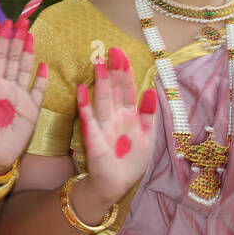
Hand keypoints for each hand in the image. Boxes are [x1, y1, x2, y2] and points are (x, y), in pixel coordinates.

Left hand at [0, 18, 48, 176]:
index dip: (2, 41)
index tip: (6, 24)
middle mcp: (6, 89)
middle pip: (13, 59)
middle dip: (17, 39)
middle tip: (22, 20)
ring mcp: (20, 99)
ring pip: (25, 70)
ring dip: (28, 53)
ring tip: (31, 34)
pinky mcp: (32, 111)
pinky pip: (38, 91)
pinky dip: (41, 79)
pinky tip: (43, 66)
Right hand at [76, 47, 158, 203]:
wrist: (116, 184)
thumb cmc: (131, 161)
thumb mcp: (148, 136)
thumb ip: (150, 114)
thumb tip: (152, 90)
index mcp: (130, 115)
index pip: (127, 88)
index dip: (126, 71)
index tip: (122, 53)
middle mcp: (115, 116)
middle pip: (114, 89)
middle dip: (113, 70)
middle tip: (112, 50)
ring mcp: (104, 125)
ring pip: (103, 99)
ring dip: (100, 82)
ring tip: (98, 63)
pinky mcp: (94, 138)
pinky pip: (89, 119)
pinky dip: (84, 105)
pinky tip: (81, 90)